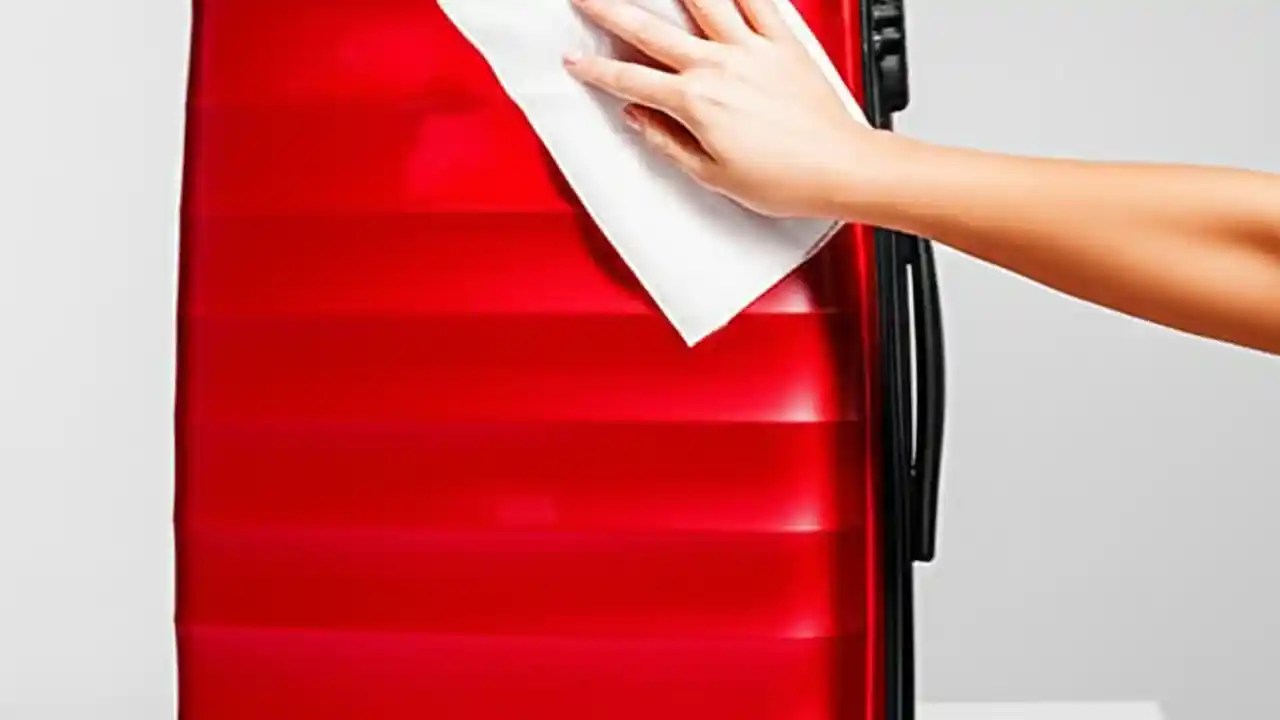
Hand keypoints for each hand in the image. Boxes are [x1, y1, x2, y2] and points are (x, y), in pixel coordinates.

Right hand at [564, 0, 890, 217]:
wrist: (840, 168)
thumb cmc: (785, 179)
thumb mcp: (712, 174)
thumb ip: (668, 141)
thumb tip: (638, 119)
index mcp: (696, 104)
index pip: (630, 79)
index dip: (595, 69)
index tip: (576, 61)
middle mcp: (720, 67)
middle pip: (650, 29)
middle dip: (608, 10)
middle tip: (585, 0)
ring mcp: (752, 49)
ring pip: (701, 0)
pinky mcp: (782, 42)